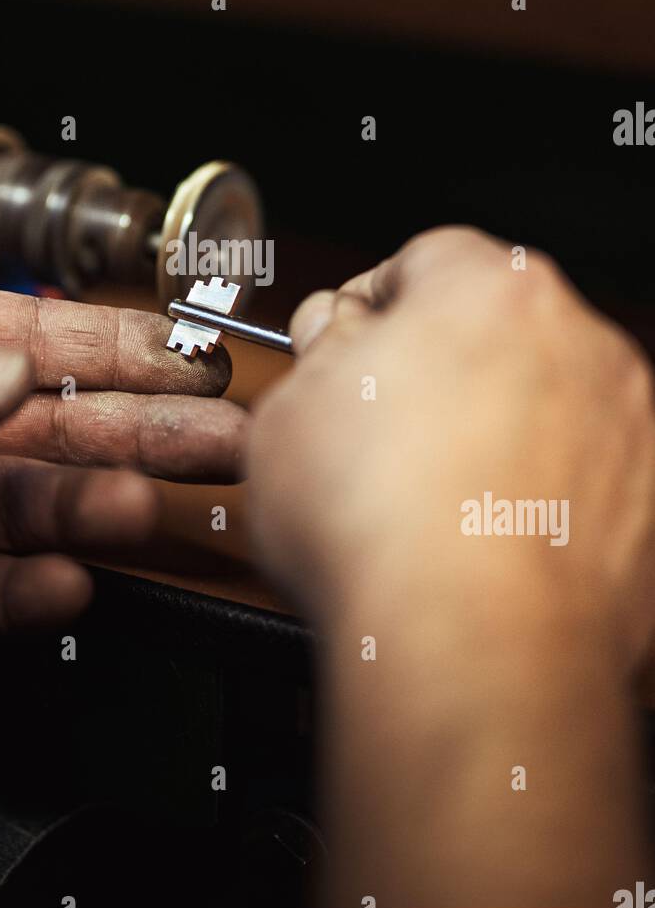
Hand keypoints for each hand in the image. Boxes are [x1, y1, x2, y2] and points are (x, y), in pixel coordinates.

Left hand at [0, 278, 243, 671]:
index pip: (32, 338)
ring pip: (33, 509)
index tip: (195, 358)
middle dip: (146, 429)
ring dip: (94, 509)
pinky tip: (64, 580)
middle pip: (56, 425)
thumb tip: (6, 370)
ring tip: (143, 508)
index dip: (119, 347)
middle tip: (224, 441)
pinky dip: (28, 592)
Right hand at [247, 227, 654, 907]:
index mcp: (492, 287)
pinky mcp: (649, 507)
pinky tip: (480, 542)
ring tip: (430, 502)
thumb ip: (322, 348)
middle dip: (439, 368)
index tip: (348, 347)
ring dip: (496, 434)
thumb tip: (338, 337)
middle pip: (495, 330)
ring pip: (546, 406)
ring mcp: (626, 425)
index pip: (426, 258)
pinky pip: (582, 482)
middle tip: (379, 431)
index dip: (373, 304)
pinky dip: (540, 502)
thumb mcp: (289, 410)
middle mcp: (578, 342)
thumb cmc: (381, 529)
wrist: (469, 649)